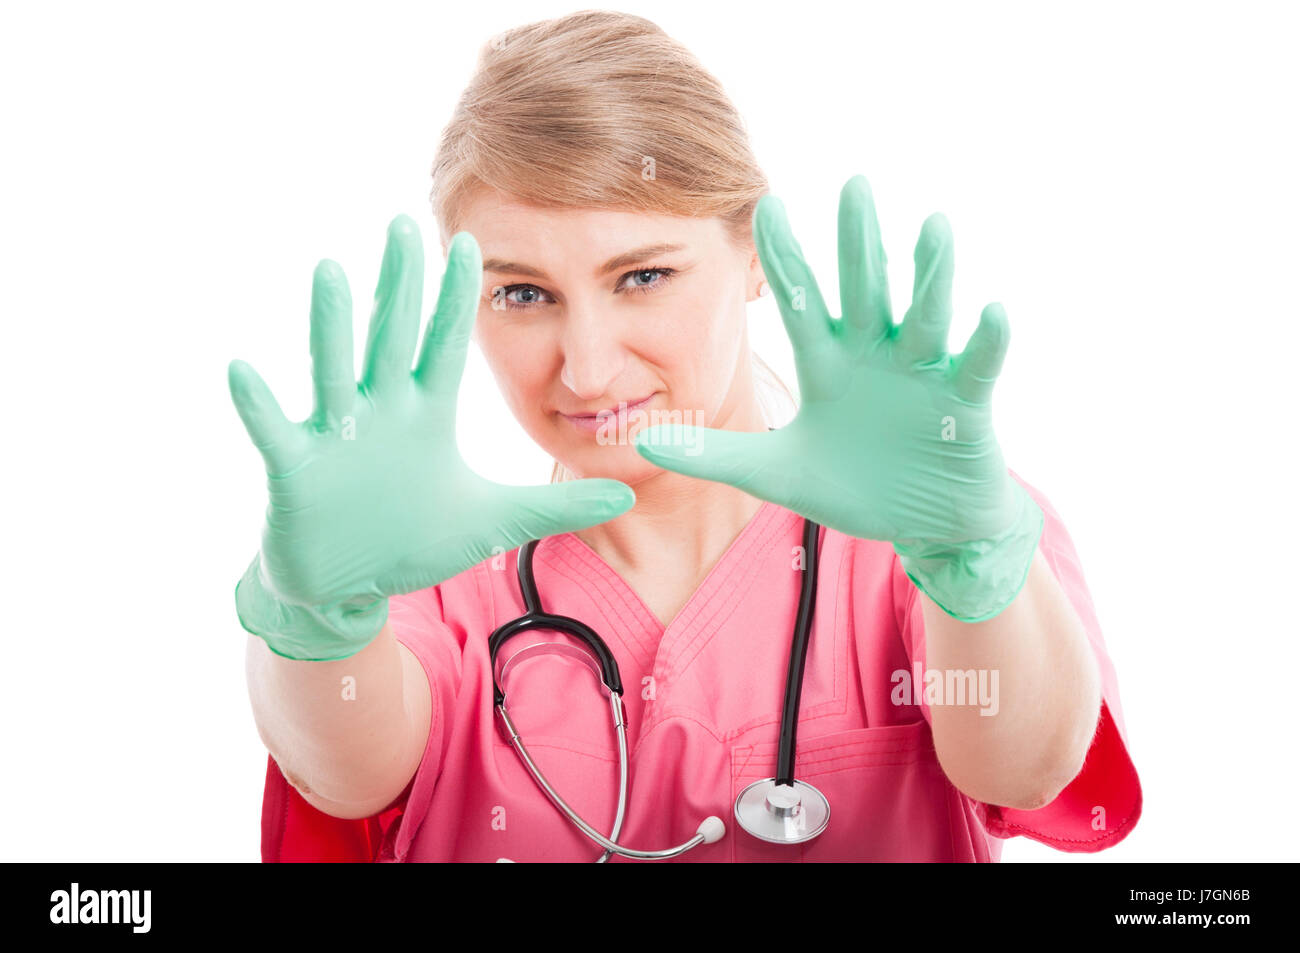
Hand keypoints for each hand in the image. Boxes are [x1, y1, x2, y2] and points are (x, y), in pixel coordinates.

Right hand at [230, 216, 634, 658]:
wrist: (352, 584)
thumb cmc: (414, 539)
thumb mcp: (496, 521)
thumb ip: (556, 505)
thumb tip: (625, 496)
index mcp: (424, 414)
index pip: (445, 344)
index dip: (457, 300)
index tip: (471, 245)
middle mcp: (380, 412)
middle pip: (391, 336)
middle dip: (399, 285)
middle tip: (402, 225)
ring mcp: (336, 435)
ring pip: (334, 368)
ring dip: (333, 325)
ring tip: (331, 271)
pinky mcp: (297, 470)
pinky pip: (276, 431)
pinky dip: (260, 405)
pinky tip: (243, 369)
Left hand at [632, 176, 1040, 621]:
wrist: (922, 523)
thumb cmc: (855, 486)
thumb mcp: (776, 474)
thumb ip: (714, 456)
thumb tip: (641, 445)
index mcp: (829, 363)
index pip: (802, 300)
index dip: (785, 256)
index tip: (765, 205)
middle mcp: (876, 356)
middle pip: (865, 290)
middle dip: (859, 241)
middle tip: (855, 184)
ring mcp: (923, 375)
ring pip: (924, 315)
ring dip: (930, 274)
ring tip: (933, 227)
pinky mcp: (965, 404)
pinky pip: (976, 366)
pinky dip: (985, 341)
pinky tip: (989, 310)